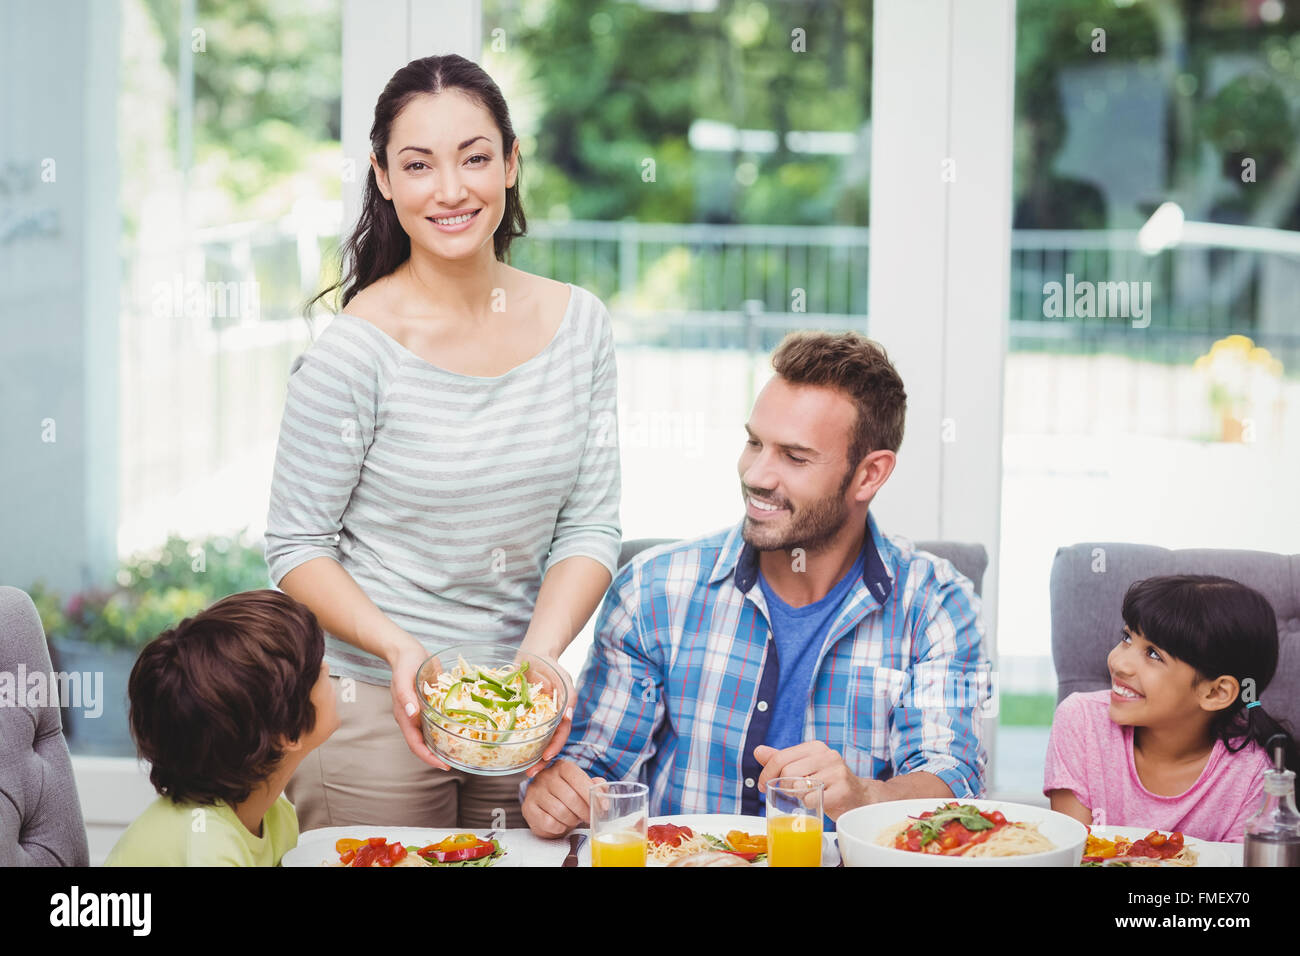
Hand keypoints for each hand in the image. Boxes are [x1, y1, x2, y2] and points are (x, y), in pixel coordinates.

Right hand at [386, 634, 451, 770]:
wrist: (409, 651)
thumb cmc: (405, 664)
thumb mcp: (403, 677)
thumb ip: (405, 695)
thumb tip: (411, 713)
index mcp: (405, 716)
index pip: (415, 744)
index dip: (428, 757)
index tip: (444, 765)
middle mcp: (414, 718)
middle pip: (425, 743)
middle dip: (439, 755)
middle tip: (458, 761)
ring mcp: (423, 712)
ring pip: (434, 733)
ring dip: (445, 743)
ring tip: (463, 749)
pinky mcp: (432, 705)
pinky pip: (440, 720)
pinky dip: (450, 726)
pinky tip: (465, 727)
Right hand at [521, 759, 603, 837]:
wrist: (547, 807)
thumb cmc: (568, 796)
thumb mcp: (583, 787)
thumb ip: (596, 785)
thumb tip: (602, 789)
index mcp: (562, 766)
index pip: (578, 778)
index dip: (591, 795)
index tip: (602, 807)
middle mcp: (546, 776)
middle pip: (570, 797)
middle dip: (584, 812)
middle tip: (588, 817)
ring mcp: (535, 791)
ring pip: (560, 811)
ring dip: (571, 820)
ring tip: (574, 819)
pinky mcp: (528, 808)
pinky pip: (549, 822)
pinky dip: (559, 827)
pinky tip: (561, 823)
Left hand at [522, 655, 575, 777]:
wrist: (533, 654)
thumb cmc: (551, 667)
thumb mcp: (564, 679)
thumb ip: (569, 696)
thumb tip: (566, 716)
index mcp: (559, 716)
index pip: (560, 736)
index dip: (554, 748)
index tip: (545, 757)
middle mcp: (546, 721)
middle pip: (545, 744)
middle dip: (539, 761)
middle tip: (530, 773)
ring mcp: (531, 719)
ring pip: (530, 741)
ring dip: (525, 755)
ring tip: (517, 767)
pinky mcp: (516, 715)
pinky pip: (513, 729)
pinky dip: (510, 740)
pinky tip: (502, 749)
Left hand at [753, 741, 873, 821]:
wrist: (858, 797)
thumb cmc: (828, 782)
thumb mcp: (804, 766)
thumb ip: (781, 759)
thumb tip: (757, 751)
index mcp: (815, 747)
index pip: (780, 757)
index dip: (767, 773)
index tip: (763, 785)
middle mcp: (827, 755)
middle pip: (787, 772)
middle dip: (782, 786)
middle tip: (788, 793)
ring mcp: (836, 772)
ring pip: (798, 786)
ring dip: (797, 796)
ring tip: (806, 795)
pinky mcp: (842, 790)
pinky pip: (811, 800)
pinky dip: (809, 804)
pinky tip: (818, 801)